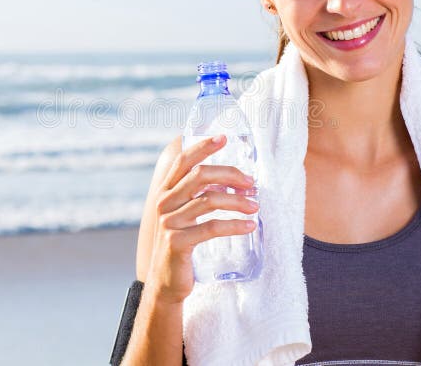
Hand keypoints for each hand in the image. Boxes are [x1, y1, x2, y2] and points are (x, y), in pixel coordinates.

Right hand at [144, 134, 258, 304]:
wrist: (166, 283)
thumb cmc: (182, 245)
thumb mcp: (185, 216)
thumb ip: (198, 196)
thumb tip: (233, 180)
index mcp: (166, 192)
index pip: (183, 161)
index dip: (203, 147)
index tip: (224, 138)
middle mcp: (164, 203)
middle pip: (200, 176)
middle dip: (230, 175)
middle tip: (252, 183)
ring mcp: (169, 222)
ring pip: (210, 200)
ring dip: (238, 201)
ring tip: (256, 206)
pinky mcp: (178, 242)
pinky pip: (212, 227)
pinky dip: (235, 225)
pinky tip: (250, 226)